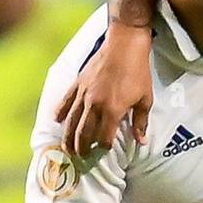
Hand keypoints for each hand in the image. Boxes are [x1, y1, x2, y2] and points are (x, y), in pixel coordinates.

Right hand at [53, 22, 153, 155]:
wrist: (124, 44)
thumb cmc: (138, 72)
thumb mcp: (145, 98)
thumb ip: (140, 122)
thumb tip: (141, 141)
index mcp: (113, 110)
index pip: (104, 137)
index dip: (103, 147)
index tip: (103, 151)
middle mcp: (94, 104)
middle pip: (83, 133)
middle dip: (82, 148)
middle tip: (81, 158)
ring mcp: (83, 94)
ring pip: (71, 121)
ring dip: (68, 137)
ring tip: (67, 149)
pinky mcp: (77, 83)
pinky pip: (65, 101)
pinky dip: (60, 112)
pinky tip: (57, 121)